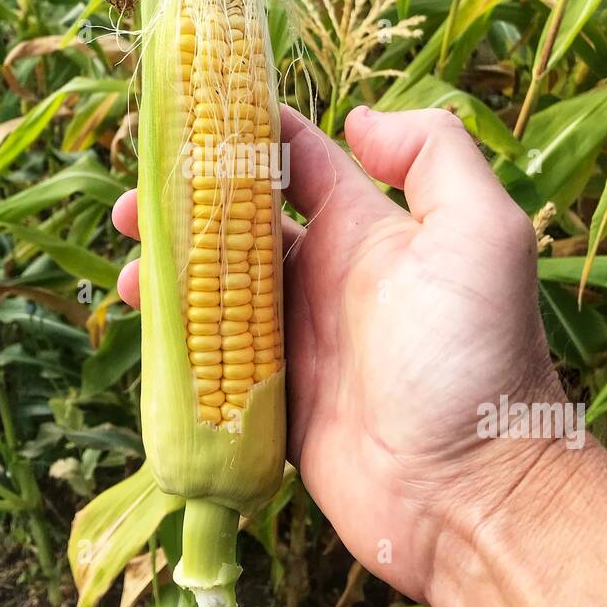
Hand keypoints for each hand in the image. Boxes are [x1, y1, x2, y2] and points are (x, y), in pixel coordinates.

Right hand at [113, 105, 566, 604]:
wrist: (470, 492)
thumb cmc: (478, 357)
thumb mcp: (482, 233)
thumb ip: (433, 155)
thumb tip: (360, 117)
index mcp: (366, 230)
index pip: (295, 160)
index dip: (243, 131)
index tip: (186, 113)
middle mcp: (327, 278)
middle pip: (237, 224)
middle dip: (184, 204)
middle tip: (132, 203)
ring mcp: (297, 343)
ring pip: (213, 292)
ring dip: (167, 272)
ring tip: (125, 269)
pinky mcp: (273, 404)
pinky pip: (211, 363)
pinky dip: (173, 343)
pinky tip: (142, 330)